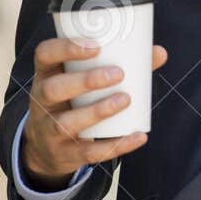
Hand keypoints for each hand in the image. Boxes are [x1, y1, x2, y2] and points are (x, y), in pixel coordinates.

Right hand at [21, 36, 165, 185]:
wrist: (47, 148)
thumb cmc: (72, 101)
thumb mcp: (79, 81)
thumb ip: (117, 65)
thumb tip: (158, 52)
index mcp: (46, 75)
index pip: (45, 55)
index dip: (66, 48)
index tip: (96, 45)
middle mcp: (41, 101)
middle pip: (53, 89)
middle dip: (85, 81)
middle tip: (118, 73)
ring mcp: (49, 130)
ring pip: (66, 122)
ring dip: (98, 111)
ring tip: (125, 100)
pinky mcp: (64, 154)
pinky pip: (88, 152)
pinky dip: (116, 145)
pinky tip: (138, 135)